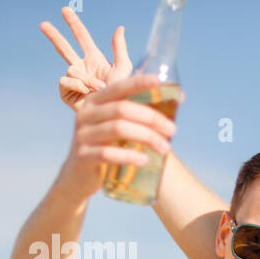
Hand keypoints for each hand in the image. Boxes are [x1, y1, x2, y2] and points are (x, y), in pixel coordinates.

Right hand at [40, 7, 132, 110]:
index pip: (82, 38)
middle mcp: (82, 68)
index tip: (64, 10)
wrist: (112, 116)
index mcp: (94, 60)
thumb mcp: (123, 71)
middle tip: (43, 24)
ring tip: (99, 87)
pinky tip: (85, 92)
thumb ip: (120, 50)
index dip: (74, 24)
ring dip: (85, 76)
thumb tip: (119, 28)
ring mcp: (73, 79)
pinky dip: (76, 84)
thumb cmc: (121, 96)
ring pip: (70, 67)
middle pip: (65, 48)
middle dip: (54, 36)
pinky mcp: (66, 92)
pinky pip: (65, 79)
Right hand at [55, 73, 176, 201]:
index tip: (158, 82)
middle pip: (122, 109)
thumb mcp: (119, 127)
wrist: (80, 177)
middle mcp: (85, 114)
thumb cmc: (108, 147)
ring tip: (165, 148)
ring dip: (146, 137)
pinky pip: (107, 153)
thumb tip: (179, 97)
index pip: (118, 88)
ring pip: (117, 129)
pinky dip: (129, 156)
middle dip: (151, 118)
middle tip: (172, 130)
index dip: (137, 83)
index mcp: (95, 102)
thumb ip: (141, 112)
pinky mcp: (82, 155)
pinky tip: (144, 160)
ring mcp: (82, 134)